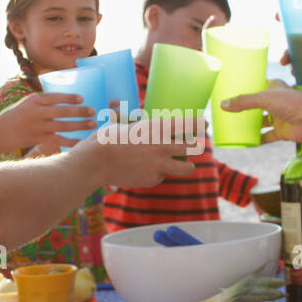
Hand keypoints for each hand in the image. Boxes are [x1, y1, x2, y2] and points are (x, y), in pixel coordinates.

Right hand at [0, 91, 96, 155]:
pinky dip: (71, 141)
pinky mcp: (39, 139)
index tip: (82, 98)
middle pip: (62, 111)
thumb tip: (66, 100)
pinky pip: (59, 140)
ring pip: (63, 126)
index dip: (69, 97)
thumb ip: (44, 102)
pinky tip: (81, 141)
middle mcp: (36, 112)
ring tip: (93, 123)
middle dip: (80, 111)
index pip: (55, 97)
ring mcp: (38, 127)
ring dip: (80, 125)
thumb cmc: (15, 116)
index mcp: (34, 100)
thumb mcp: (27, 103)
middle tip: (93, 110)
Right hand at [77, 115, 200, 186]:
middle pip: (193, 147)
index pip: (188, 124)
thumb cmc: (107, 139)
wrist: (96, 161)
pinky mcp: (153, 180)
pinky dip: (155, 175)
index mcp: (157, 128)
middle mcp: (163, 146)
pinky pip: (161, 177)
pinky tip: (142, 171)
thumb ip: (141, 127)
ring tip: (184, 166)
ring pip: (187, 168)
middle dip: (195, 147)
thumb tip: (139, 122)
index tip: (204, 123)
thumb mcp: (127, 125)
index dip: (199, 123)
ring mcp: (160, 165)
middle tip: (192, 146)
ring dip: (186, 167)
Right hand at [220, 81, 301, 146]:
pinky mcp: (282, 131)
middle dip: (246, 107)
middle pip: (259, 103)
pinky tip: (247, 142)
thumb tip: (223, 105)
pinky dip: (258, 139)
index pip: (260, 83)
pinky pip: (267, 136)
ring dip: (251, 123)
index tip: (234, 88)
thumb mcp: (264, 99)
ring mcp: (280, 117)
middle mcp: (278, 101)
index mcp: (276, 87)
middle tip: (230, 108)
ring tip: (235, 125)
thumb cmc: (293, 105)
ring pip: (262, 120)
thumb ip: (244, 101)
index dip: (249, 85)